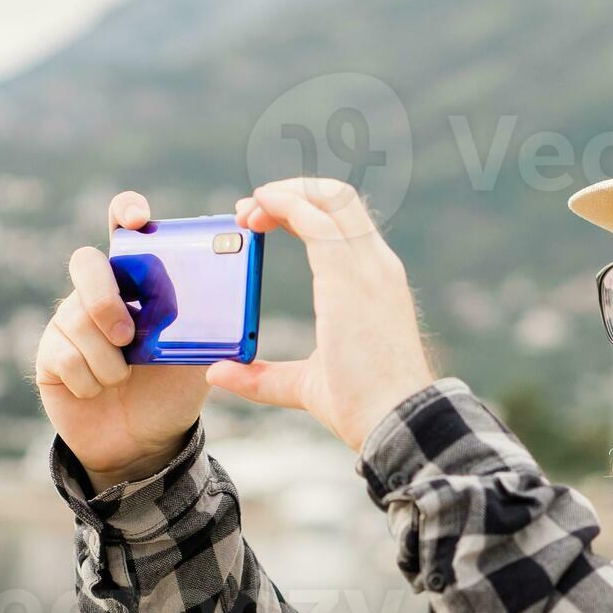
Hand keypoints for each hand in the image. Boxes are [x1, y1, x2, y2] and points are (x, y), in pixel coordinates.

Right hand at [34, 191, 216, 485]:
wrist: (143, 443)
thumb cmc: (171, 390)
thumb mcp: (198, 356)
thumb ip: (206, 325)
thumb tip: (230, 301)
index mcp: (136, 280)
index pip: (124, 227)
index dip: (126, 212)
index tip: (137, 220)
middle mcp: (98, 291)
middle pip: (86, 264)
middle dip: (105, 299)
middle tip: (128, 336)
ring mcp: (69, 320)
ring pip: (79, 322)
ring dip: (110, 362)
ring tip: (124, 378)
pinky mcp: (49, 354)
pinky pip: (65, 356)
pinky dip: (91, 381)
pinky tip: (99, 390)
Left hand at [203, 178, 439, 451]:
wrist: (394, 420)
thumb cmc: (361, 406)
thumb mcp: (303, 383)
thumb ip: (262, 376)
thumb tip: (218, 373)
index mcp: (373, 281)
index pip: (341, 220)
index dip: (298, 209)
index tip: (259, 222)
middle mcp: (376, 265)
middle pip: (337, 197)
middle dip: (289, 192)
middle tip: (247, 213)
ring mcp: (368, 267)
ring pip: (329, 197)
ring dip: (283, 193)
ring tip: (247, 210)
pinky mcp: (350, 276)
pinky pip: (315, 221)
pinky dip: (284, 204)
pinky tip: (259, 208)